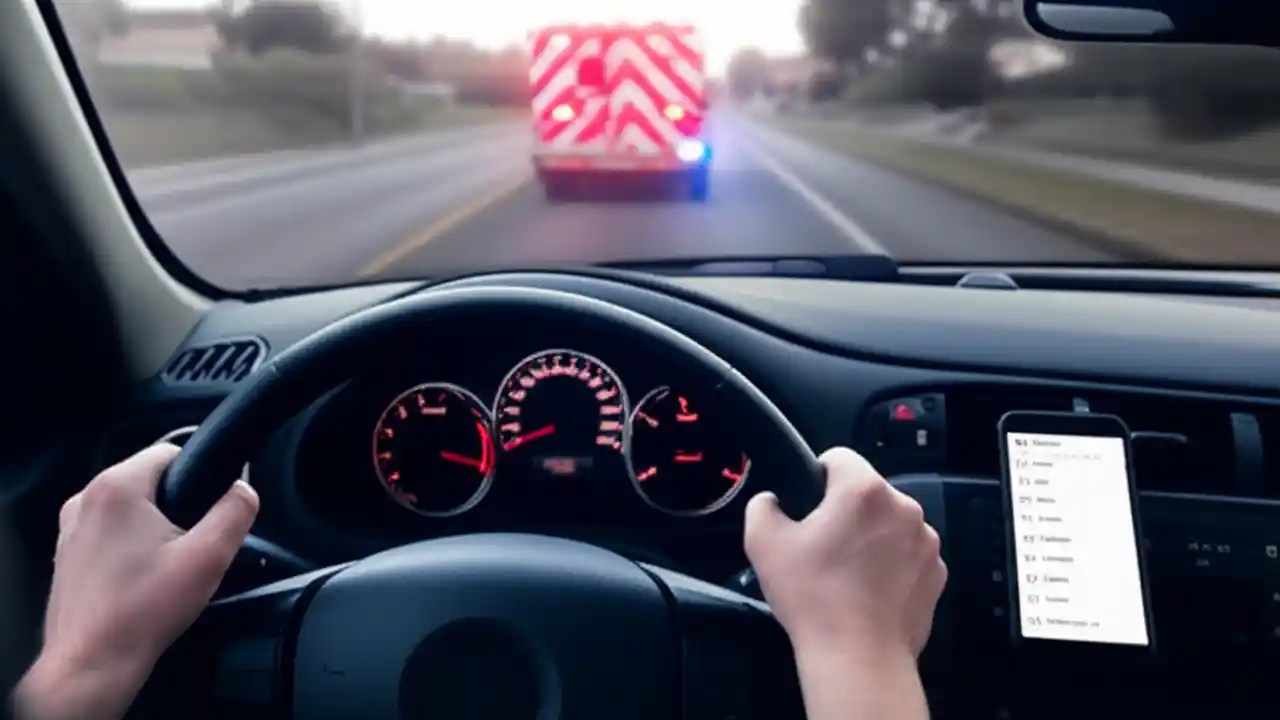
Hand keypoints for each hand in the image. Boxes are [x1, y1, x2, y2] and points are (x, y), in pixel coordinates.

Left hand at [13, 444, 258, 719]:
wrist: (93, 662)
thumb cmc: (143, 611)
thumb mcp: (209, 556)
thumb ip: (236, 512)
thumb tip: (244, 490)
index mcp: (116, 488)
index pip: (172, 451)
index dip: (202, 476)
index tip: (211, 509)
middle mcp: (85, 500)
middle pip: (151, 482)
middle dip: (179, 508)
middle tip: (192, 547)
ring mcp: (70, 529)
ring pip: (132, 509)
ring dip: (155, 529)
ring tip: (168, 567)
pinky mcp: (67, 554)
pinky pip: (112, 533)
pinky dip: (132, 548)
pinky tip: (144, 580)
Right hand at [745, 447, 945, 659]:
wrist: (858, 657)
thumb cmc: (813, 598)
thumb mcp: (763, 542)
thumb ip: (762, 505)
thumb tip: (773, 501)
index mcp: (863, 491)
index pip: (838, 457)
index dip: (817, 477)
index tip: (808, 508)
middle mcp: (903, 508)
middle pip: (867, 492)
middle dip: (845, 512)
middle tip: (822, 547)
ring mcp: (926, 542)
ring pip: (889, 523)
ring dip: (871, 537)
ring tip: (846, 574)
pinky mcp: (937, 572)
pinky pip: (908, 553)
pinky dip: (891, 564)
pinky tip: (869, 591)